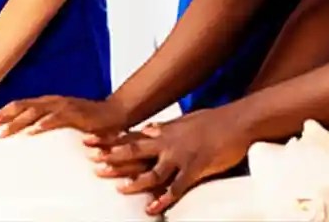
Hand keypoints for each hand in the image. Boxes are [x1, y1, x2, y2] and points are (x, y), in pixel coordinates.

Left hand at [0, 96, 125, 136]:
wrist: (115, 114)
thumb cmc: (89, 120)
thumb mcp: (63, 120)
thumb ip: (46, 123)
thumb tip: (27, 132)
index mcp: (48, 102)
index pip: (20, 105)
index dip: (3, 113)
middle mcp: (53, 101)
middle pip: (22, 107)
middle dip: (3, 119)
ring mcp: (64, 106)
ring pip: (34, 112)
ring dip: (17, 122)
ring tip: (3, 132)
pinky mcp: (76, 115)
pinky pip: (56, 118)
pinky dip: (43, 124)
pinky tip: (33, 131)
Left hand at [91, 109, 250, 215]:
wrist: (239, 121)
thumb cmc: (214, 120)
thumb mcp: (185, 120)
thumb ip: (166, 126)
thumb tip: (149, 128)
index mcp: (165, 131)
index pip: (131, 136)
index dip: (110, 140)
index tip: (89, 142)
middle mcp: (169, 142)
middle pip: (136, 152)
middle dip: (114, 160)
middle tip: (94, 166)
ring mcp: (182, 156)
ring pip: (153, 171)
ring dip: (135, 181)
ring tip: (119, 189)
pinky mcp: (196, 168)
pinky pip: (177, 187)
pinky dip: (164, 199)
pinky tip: (152, 209)